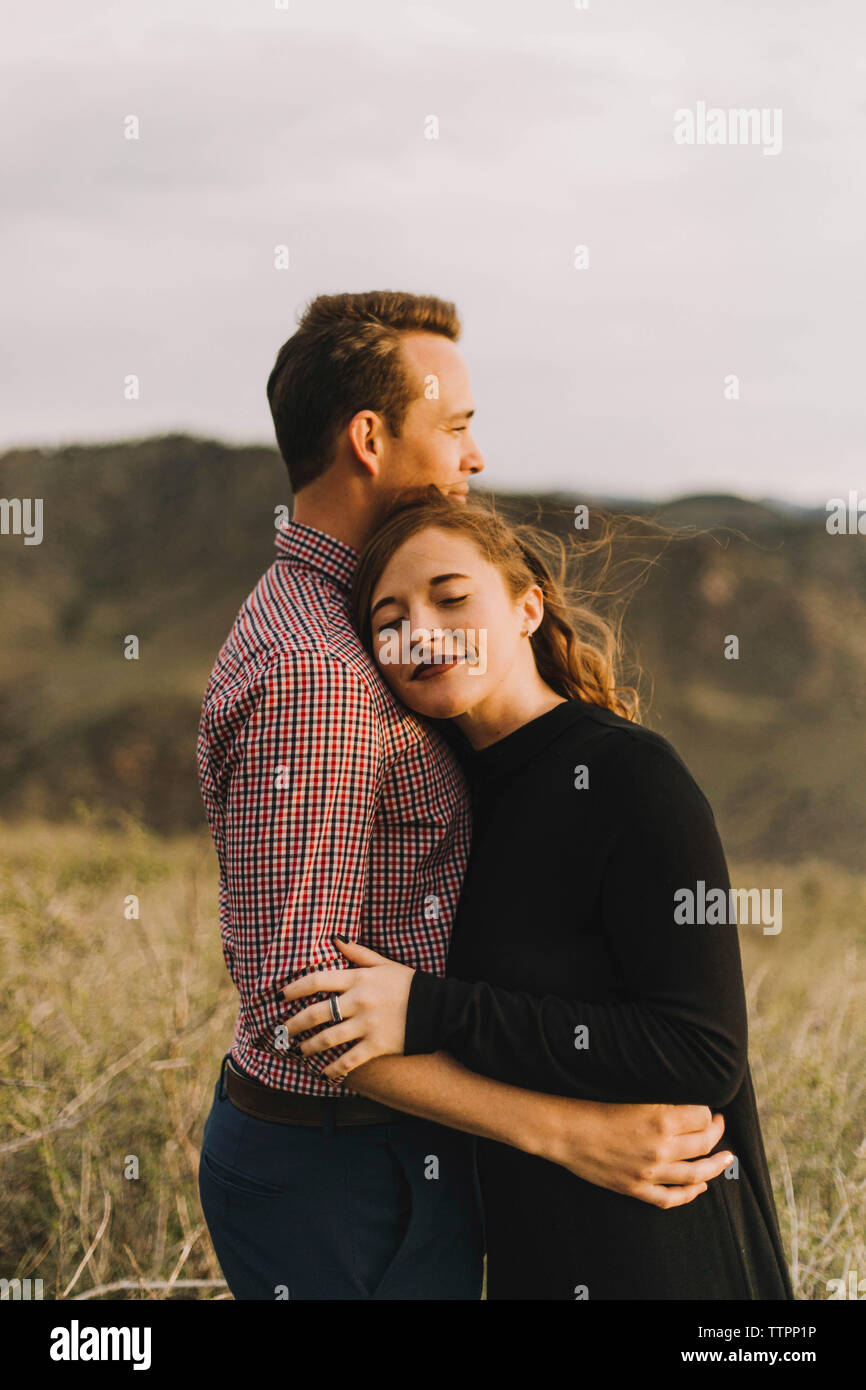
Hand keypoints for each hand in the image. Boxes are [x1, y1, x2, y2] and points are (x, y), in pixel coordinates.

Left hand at [281, 937, 414, 1079]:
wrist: (439, 1008)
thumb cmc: (409, 984)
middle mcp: (359, 1002)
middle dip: (294, 1024)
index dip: (295, 988)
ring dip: (308, 1047)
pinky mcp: (377, 1046)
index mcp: (359, 979)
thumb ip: (359, 954)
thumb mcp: (385, 964)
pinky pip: (348, 1060)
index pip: (317, 980)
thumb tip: (335, 939)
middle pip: (315, 1013)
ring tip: (300, 1052)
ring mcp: (367, 1025)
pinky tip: (325, 1073)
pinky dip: (334, 1069)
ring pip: (327, 1039)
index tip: (282, 996)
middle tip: (283, 1031)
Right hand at [541, 1098, 732, 1208]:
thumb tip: (692, 1113)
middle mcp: (661, 1147)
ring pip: (696, 1173)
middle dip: (717, 1133)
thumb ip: (665, 1108)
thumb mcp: (635, 1099)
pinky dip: (690, 1194)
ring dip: (715, 1166)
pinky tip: (700, 1187)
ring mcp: (650, 1172)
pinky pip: (671, 1198)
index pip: (702, 1117)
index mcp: (661, 1118)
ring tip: (726, 1159)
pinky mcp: (637, 1189)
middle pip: (704, 1144)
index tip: (710, 1111)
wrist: (567, 1133)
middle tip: (720, 1126)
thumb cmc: (596, 1109)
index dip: (709, 1113)